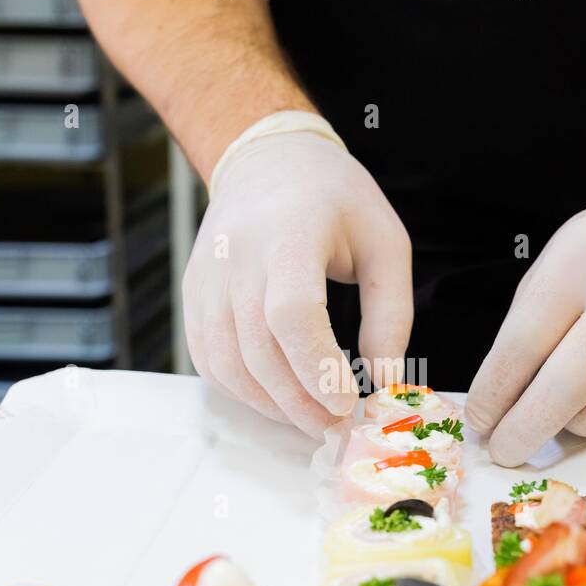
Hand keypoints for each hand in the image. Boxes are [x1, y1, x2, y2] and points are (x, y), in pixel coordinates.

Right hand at [183, 128, 413, 436]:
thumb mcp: (385, 243)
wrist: (267, 160)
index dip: (316, 367)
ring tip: (311, 419)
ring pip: (228, 363)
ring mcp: (208, 277)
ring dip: (270, 404)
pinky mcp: (194, 294)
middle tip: (337, 425)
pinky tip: (277, 398)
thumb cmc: (336, 200)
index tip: (346, 400)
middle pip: (259, 350)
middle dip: (300, 401)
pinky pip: (208, 358)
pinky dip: (241, 390)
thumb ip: (391, 314)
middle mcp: (238, 256)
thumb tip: (385, 381)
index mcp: (290, 234)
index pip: (292, 313)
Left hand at [466, 168, 585, 464]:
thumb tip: (498, 408)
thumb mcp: (556, 265)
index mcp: (582, 258)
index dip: (494, 395)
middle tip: (508, 451)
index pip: (524, 343)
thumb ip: (528, 329)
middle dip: (528, 428)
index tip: (480, 425)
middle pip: (571, 383)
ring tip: (576, 417)